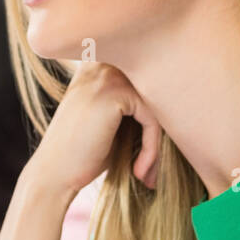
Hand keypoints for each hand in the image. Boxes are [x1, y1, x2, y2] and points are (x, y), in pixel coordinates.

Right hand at [28, 62, 162, 195]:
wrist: (54, 176)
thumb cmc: (83, 155)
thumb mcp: (111, 123)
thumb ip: (136, 106)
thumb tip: (185, 104)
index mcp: (96, 66)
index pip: (148, 78)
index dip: (159, 112)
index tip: (152, 156)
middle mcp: (100, 64)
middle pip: (158, 88)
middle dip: (163, 129)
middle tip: (154, 168)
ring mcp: (106, 76)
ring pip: (158, 104)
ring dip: (157, 143)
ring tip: (147, 173)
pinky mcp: (114, 94)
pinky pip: (152, 118)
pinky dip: (152, 149)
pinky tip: (139, 171)